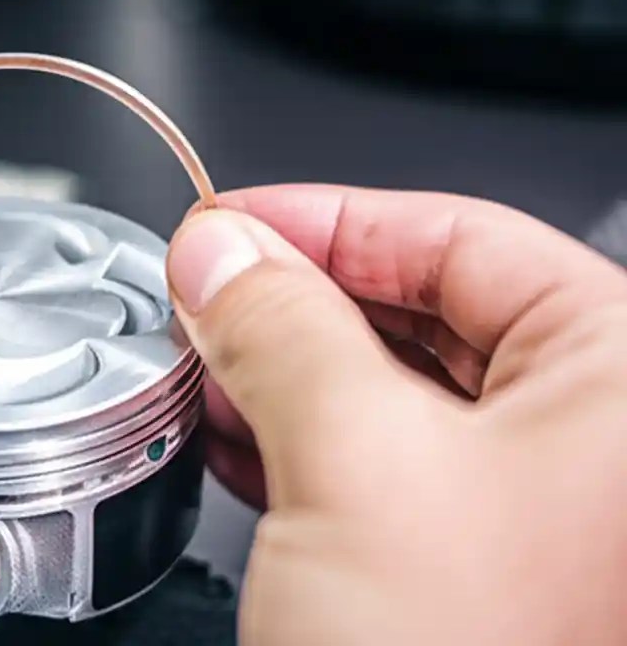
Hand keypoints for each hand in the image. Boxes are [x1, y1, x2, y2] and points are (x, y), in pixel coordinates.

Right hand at [167, 186, 626, 644]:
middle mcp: (590, 444)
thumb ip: (279, 329)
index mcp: (619, 379)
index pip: (464, 238)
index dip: (326, 219)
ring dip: (282, 374)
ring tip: (205, 366)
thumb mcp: (354, 458)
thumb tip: (220, 253)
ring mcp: (531, 512)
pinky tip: (232, 440)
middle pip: (423, 313)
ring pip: (391, 395)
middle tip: (205, 293)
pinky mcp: (468, 570)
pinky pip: (378, 469)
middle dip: (293, 302)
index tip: (229, 221)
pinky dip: (296, 445)